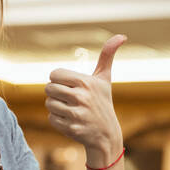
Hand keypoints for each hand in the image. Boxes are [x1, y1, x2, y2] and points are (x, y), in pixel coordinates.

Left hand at [46, 34, 126, 165]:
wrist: (106, 134)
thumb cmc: (102, 102)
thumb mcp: (104, 79)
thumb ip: (107, 56)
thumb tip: (121, 36)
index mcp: (86, 82)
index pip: (54, 74)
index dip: (59, 80)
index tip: (69, 86)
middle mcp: (81, 97)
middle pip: (48, 89)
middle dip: (56, 94)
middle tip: (69, 99)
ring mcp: (76, 114)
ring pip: (49, 104)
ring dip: (56, 107)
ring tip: (71, 110)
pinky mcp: (71, 128)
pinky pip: (51, 118)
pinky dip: (58, 120)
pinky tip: (70, 120)